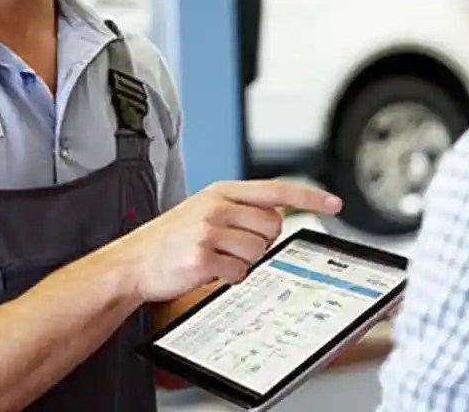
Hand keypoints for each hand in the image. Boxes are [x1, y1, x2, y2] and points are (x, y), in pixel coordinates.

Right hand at [112, 180, 341, 302]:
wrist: (132, 261)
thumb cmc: (170, 240)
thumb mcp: (203, 211)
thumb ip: (237, 211)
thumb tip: (275, 223)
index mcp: (221, 192)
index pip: (276, 190)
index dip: (309, 197)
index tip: (335, 203)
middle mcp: (218, 206)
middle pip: (274, 226)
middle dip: (262, 242)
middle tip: (234, 248)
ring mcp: (210, 230)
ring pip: (259, 251)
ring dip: (243, 262)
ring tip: (215, 259)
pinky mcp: (203, 256)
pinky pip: (240, 272)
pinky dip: (229, 278)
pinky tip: (207, 272)